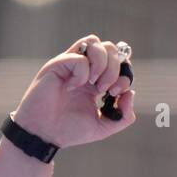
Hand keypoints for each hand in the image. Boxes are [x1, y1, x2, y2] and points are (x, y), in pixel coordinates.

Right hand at [10, 34, 135, 147]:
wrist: (44, 134)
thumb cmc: (70, 130)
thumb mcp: (105, 127)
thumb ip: (124, 115)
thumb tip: (131, 93)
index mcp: (96, 81)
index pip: (118, 61)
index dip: (124, 73)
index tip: (117, 93)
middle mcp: (84, 69)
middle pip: (109, 47)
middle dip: (115, 67)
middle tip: (107, 89)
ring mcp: (70, 64)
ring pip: (94, 41)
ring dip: (102, 63)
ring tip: (95, 85)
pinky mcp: (56, 65)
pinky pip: (77, 57)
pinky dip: (82, 72)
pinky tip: (73, 87)